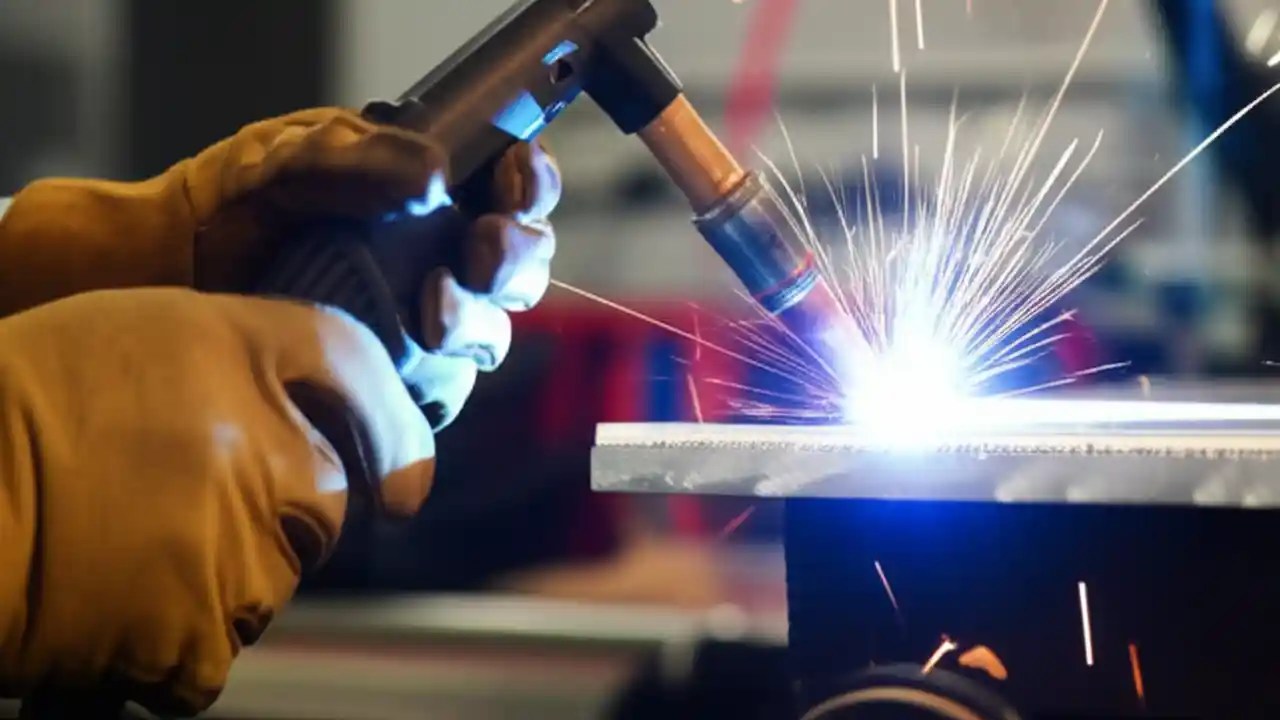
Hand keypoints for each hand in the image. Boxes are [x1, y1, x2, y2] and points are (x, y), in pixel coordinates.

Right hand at [0, 288, 433, 715]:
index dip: (391, 426)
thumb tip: (309, 419)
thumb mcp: (138, 335)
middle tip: (180, 509)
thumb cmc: (18, 405)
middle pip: (324, 502)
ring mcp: (239, 547)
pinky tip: (112, 607)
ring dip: (222, 579)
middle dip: (278, 515)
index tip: (401, 483)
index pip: (354, 365)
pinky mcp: (197, 635)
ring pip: (272, 581)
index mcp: (238, 351)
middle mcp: (263, 445)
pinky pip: (214, 653)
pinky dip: (173, 645)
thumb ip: (237, 363)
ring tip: (124, 553)